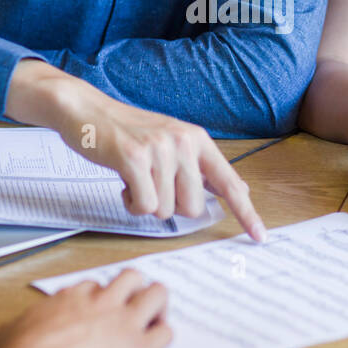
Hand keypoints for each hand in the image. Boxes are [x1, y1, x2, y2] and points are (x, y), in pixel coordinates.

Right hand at [0, 269, 171, 347]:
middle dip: (136, 287)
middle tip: (134, 303)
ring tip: (154, 317)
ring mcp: (125, 322)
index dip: (101, 294)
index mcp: (74, 297)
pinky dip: (163, 336)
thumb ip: (23, 323)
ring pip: (157, 293)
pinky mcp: (141, 347)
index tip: (100, 304)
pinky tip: (155, 344)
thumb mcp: (14, 329)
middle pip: (132, 276)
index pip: (97, 284)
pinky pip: (166, 332)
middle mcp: (104, 303)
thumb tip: (15, 329)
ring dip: (158, 303)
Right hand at [7, 60, 265, 239]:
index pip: (229, 182)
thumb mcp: (171, 143)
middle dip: (169, 205)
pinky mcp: (134, 158)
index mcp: (197, 140)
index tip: (260, 237)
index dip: (246, 213)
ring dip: (145, 202)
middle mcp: (184, 142)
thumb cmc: (128, 132)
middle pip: (192, 207)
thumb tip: (237, 189)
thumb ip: (200, 167)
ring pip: (165, 210)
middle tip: (151, 184)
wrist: (87, 111)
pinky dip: (131, 202)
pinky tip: (124, 182)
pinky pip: (144, 205)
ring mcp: (159, 149)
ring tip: (134, 177)